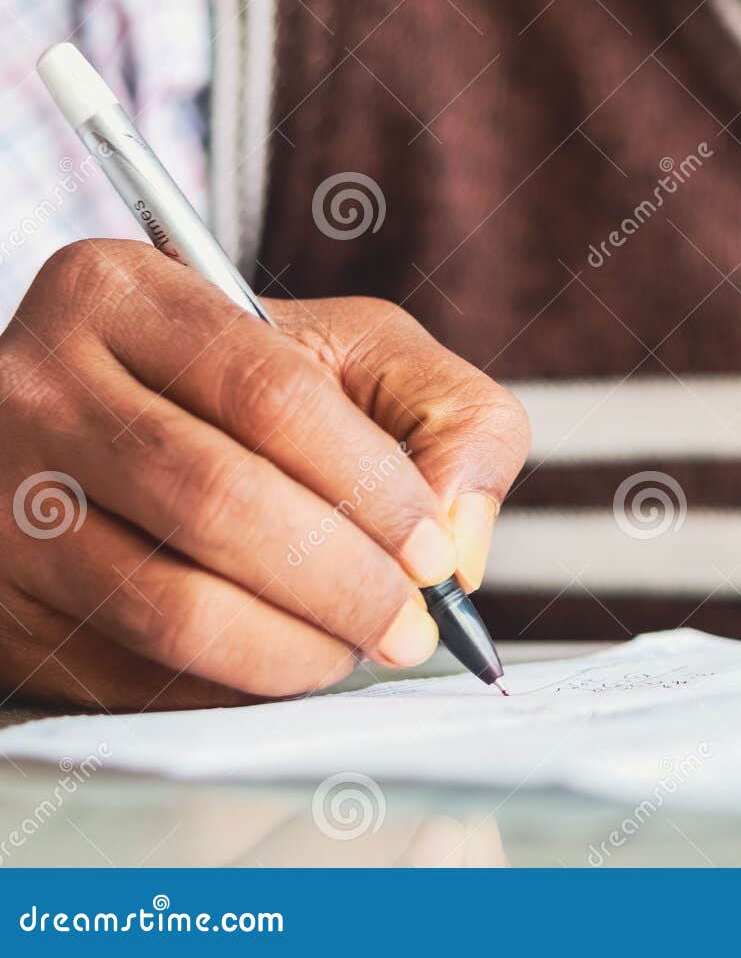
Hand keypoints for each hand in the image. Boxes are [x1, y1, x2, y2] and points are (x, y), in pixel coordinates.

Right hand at [0, 240, 529, 708]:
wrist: (104, 429)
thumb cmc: (252, 392)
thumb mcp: (356, 354)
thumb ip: (450, 414)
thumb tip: (456, 536)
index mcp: (127, 294)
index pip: (271, 396)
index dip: (372, 487)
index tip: (435, 553)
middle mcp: (40, 385)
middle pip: (217, 501)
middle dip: (344, 583)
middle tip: (411, 625)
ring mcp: (3, 497)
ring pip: (169, 603)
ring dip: (294, 648)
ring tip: (356, 647)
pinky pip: (132, 669)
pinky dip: (231, 685)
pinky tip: (281, 662)